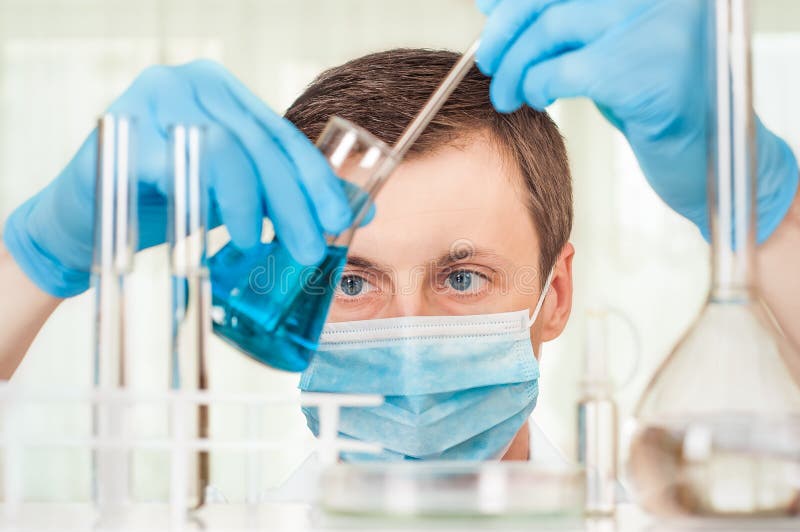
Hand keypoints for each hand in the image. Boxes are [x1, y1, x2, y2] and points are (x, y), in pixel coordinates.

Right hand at [2, 60, 351, 296]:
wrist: (81, 221)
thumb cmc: (161, 202)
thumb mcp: (230, 194)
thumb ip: (282, 193)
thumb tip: (356, 211)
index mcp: (221, 92)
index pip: (281, 135)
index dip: (315, 178)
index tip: (339, 219)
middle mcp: (191, 84)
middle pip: (261, 145)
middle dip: (293, 203)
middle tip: (310, 249)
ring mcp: (155, 102)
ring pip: (228, 152)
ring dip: (253, 205)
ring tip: (263, 247)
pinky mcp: (126, 134)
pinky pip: (181, 168)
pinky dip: (207, 204)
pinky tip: (217, 236)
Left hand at [476, 0, 797, 241]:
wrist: (702, 160)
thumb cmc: (654, 106)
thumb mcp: (604, 53)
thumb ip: (562, 28)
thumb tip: (494, 6)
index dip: (519, 1)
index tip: (491, 18)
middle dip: (507, 32)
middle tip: (490, 64)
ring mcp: (657, 26)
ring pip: (552, 30)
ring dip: (515, 67)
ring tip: (508, 94)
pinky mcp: (645, 70)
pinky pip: (565, 69)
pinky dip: (537, 85)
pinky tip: (536, 99)